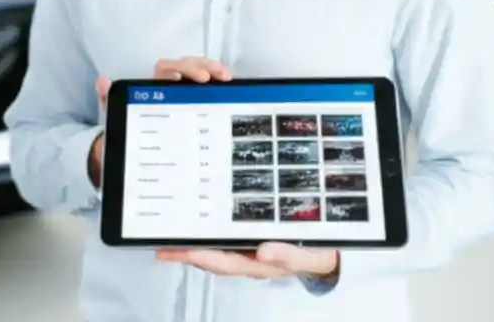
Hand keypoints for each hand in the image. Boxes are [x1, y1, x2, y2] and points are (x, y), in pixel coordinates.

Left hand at [88, 57, 229, 186]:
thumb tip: (102, 82)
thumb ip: (109, 99)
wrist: (140, 140)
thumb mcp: (121, 113)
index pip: (163, 69)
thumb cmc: (133, 123)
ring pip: (200, 71)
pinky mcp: (198, 99)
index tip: (178, 77)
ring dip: (212, 69)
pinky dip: (219, 82)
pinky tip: (228, 86)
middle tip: (207, 78)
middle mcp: (172, 82)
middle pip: (186, 65)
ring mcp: (186, 90)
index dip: (172, 69)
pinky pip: (209, 87)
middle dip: (197, 67)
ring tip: (224, 76)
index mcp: (154, 84)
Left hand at [156, 243, 338, 281]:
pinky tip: (197, 229)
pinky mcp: (252, 243)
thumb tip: (264, 253)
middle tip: (163, 249)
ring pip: (216, 253)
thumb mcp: (312, 255)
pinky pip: (225, 243)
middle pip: (213, 260)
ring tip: (170, 241)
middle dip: (188, 255)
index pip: (226, 262)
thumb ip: (291, 256)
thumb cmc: (319, 254)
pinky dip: (209, 237)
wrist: (330, 255)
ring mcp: (250, 253)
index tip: (184, 252)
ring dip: (194, 248)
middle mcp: (252, 260)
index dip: (203, 257)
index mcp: (262, 264)